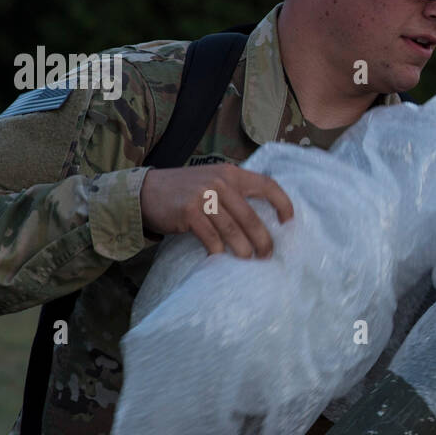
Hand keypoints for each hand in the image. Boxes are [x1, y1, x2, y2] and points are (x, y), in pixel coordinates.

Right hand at [140, 163, 293, 257]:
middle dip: (263, 240)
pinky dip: (218, 252)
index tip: (289, 221)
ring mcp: (205, 197)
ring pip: (233, 230)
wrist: (146, 191)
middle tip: (267, 255)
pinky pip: (211, 238)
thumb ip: (234, 192)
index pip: (267, 185)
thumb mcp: (212, 181)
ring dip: (243, 250)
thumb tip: (262, 218)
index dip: (283, 203)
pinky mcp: (189, 212)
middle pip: (251, 217)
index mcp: (231, 173)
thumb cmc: (184, 190)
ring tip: (248, 261)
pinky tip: (220, 259)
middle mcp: (220, 182)